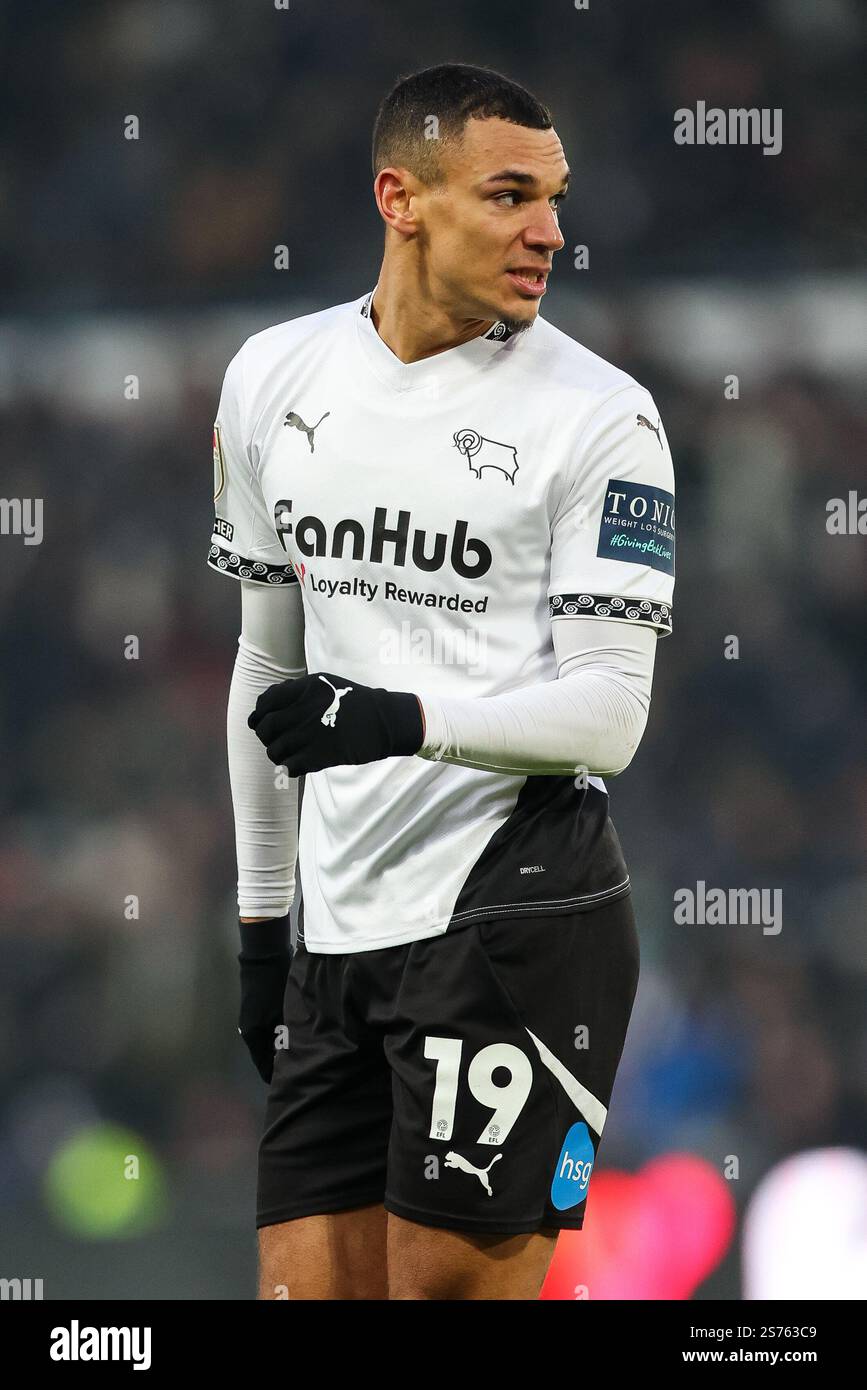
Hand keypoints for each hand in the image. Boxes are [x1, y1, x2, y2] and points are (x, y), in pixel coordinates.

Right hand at [237, 915, 291, 1083]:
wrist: (264, 957)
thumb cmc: (276, 985)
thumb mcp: (284, 1013)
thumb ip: (288, 1036)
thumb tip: (295, 1055)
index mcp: (254, 1035)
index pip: (264, 1067)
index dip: (276, 1077)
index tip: (292, 1083)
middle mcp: (250, 1031)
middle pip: (265, 1056)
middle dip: (280, 1064)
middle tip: (301, 1069)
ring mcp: (251, 1020)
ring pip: (267, 1043)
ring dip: (279, 1049)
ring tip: (300, 1054)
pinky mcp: (256, 1010)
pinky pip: (267, 1031)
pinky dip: (277, 1036)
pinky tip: (292, 1035)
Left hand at [248, 671, 423, 774]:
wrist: (384, 721)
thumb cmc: (354, 702)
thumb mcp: (325, 683)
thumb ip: (295, 690)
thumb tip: (266, 703)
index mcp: (304, 689)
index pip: (265, 703)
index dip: (260, 714)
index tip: (262, 720)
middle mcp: (303, 710)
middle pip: (266, 728)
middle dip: (266, 737)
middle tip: (275, 740)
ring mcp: (310, 735)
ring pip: (274, 751)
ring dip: (278, 754)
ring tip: (288, 754)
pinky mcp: (319, 756)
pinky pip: (289, 768)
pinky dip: (290, 768)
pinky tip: (299, 764)